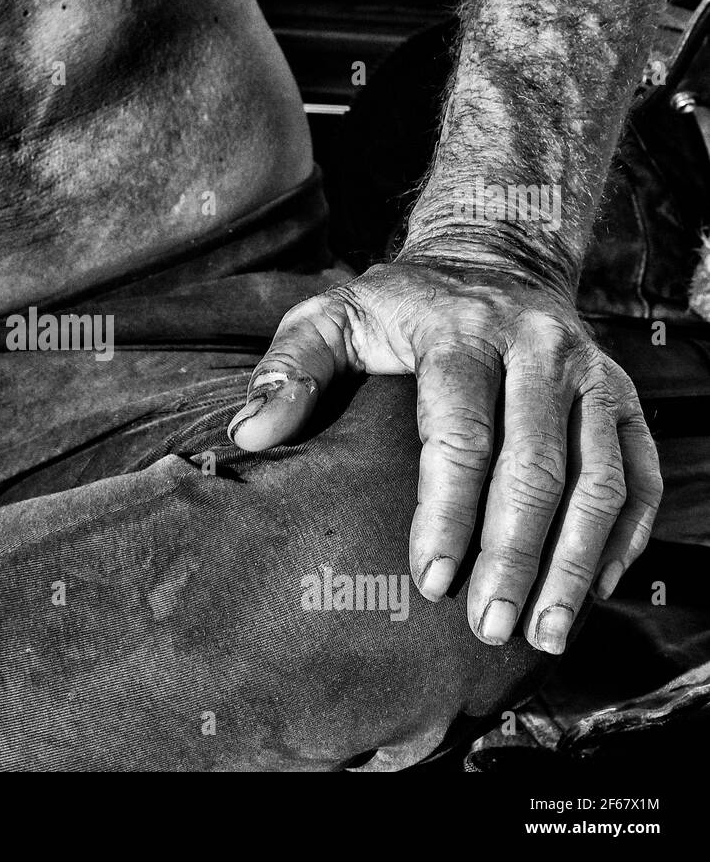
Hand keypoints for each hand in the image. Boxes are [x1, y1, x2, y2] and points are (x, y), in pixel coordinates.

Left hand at [229, 261, 660, 652]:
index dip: (448, 512)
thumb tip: (248, 434)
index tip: (431, 580)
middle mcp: (539, 351)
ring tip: (547, 632)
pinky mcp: (624, 398)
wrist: (490, 258)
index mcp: (461, 333)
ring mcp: (591, 375)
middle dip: (515, 556)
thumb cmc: (397, 306)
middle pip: (537, 467)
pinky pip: (641, 474)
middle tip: (489, 626)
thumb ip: (289, 370)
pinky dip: (626, 537)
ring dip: (577, 562)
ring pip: (601, 478)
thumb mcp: (330, 316)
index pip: (462, 433)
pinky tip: (595, 590)